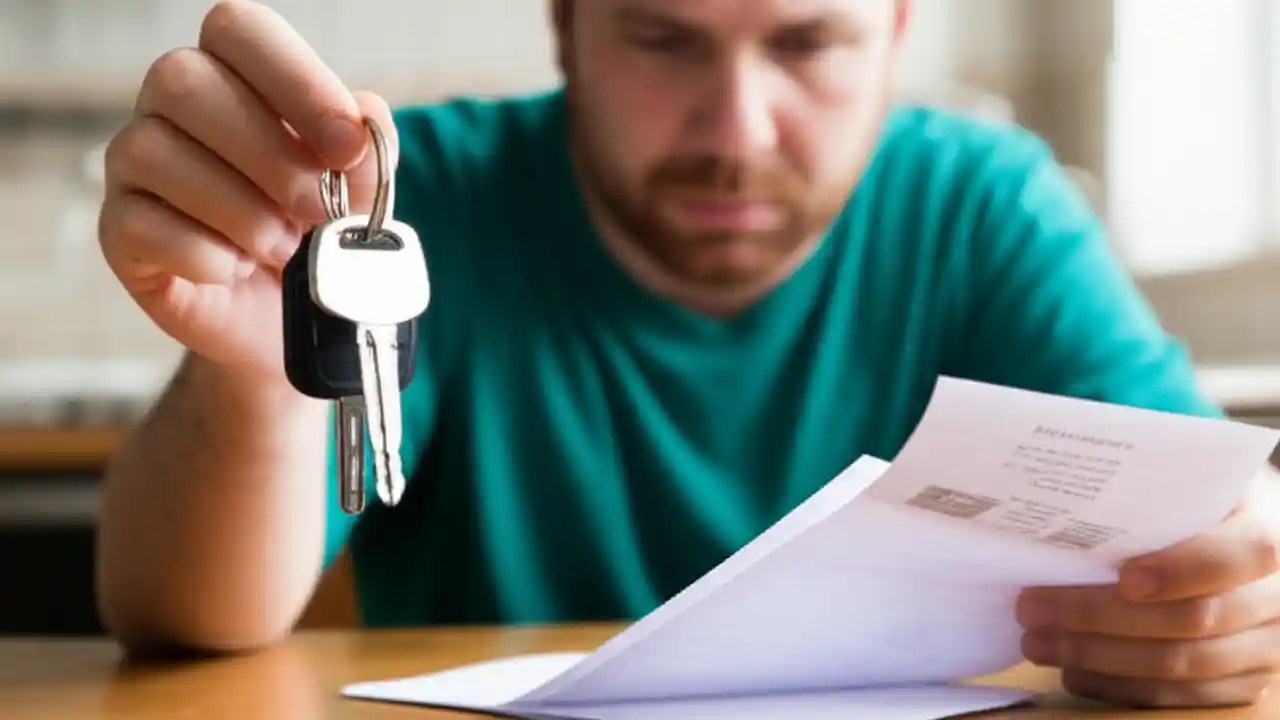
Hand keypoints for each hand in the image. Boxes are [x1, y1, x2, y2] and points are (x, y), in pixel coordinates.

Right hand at [98, 0, 398, 382]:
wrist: (296, 322)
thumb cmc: (322, 235)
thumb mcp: (362, 191)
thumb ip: (367, 151)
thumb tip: (362, 120)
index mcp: (236, 76)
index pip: (239, 30)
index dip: (296, 80)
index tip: (346, 145)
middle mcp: (173, 108)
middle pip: (183, 81)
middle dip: (268, 153)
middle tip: (318, 210)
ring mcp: (135, 167)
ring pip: (154, 151)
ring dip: (239, 210)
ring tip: (284, 247)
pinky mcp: (119, 232)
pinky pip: (142, 225)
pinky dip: (207, 254)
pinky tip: (238, 269)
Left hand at [1015, 474, 1279, 707]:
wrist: (1244, 541)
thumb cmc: (1199, 504)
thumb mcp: (1190, 483)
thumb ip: (1150, 492)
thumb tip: (1064, 492)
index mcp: (1265, 534)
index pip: (1231, 557)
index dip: (1180, 571)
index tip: (1124, 578)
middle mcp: (1277, 596)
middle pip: (1192, 619)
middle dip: (1100, 616)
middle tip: (1031, 607)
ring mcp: (1267, 645)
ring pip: (1182, 667)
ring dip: (1099, 657)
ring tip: (1036, 642)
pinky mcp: (1247, 682)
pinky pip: (1183, 699)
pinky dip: (1121, 687)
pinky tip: (1073, 671)